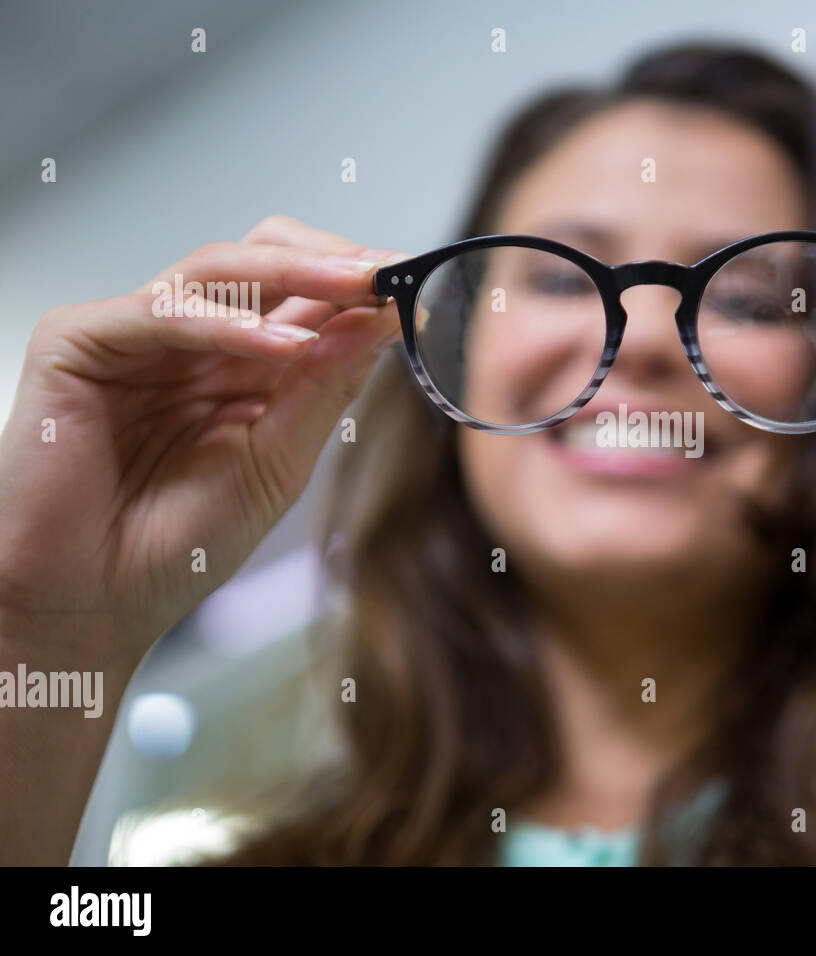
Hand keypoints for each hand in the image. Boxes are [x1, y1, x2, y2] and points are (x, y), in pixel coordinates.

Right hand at [0, 215, 405, 664]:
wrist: (92, 607)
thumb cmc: (176, 547)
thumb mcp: (278, 463)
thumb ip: (324, 388)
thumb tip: (382, 321)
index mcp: (240, 366)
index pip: (305, 300)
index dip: (360, 290)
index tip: (417, 290)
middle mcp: (191, 340)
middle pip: (263, 261)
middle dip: (332, 262)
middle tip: (390, 274)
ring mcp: (136, 335)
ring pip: (217, 269)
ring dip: (295, 274)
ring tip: (359, 289)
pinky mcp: (79, 341)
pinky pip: (163, 312)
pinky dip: (227, 325)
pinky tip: (285, 347)